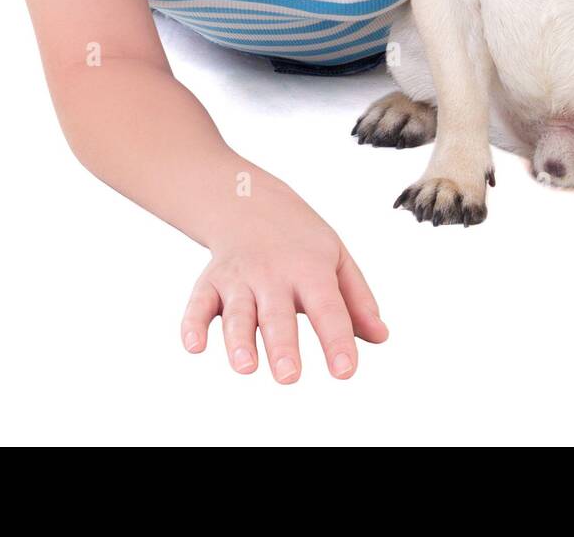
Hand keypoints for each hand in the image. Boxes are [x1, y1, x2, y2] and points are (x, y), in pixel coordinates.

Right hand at [180, 172, 387, 383]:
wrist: (249, 199)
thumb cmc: (300, 239)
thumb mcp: (337, 258)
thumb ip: (357, 300)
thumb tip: (380, 337)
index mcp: (310, 269)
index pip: (328, 308)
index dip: (337, 340)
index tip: (345, 371)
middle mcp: (273, 274)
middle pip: (277, 314)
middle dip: (282, 345)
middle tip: (290, 375)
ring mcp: (239, 278)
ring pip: (238, 312)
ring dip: (239, 340)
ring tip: (246, 366)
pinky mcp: (210, 282)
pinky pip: (198, 303)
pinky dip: (193, 324)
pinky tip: (195, 344)